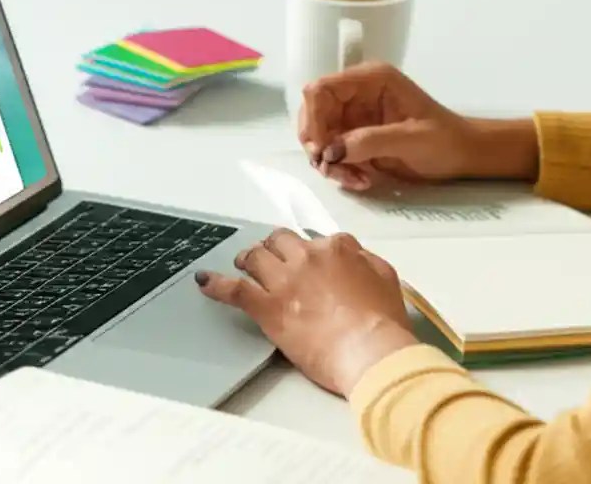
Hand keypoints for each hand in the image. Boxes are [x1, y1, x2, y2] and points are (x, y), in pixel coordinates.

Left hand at [196, 229, 417, 396]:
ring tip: (243, 265)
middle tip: (270, 259)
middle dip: (274, 247)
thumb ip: (366, 260)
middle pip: (280, 241)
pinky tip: (204, 281)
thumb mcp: (386, 278)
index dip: (311, 252)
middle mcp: (307, 257)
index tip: (309, 262)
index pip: (318, 240)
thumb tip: (353, 256)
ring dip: (249, 259)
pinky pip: (233, 289)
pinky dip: (215, 283)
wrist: (368, 350)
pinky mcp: (267, 306)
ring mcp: (284, 280)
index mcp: (337, 249)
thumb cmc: (383, 322)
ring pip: (256, 257)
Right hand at [297, 62, 539, 189]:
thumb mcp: (410, 139)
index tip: (321, 150)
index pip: (322, 89)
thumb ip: (370, 141)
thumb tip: (331, 152)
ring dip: (330, 162)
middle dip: (318, 144)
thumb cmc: (444, 140)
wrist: (463, 155)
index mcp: (371, 80)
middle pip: (314, 113)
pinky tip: (361, 180)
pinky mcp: (356, 137)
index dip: (313, 118)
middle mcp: (357, 93)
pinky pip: (333, 152)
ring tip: (356, 180)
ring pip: (321, 137)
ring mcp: (355, 116)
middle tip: (332, 170)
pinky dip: (340, 170)